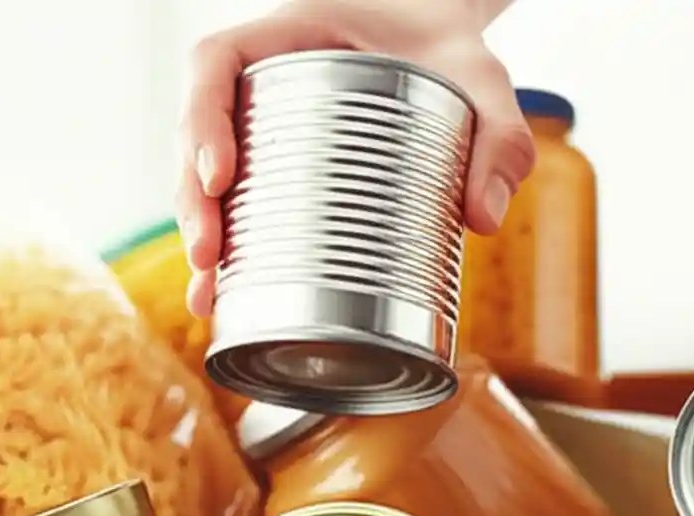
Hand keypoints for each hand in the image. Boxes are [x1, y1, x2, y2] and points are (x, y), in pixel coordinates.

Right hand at [177, 0, 533, 315]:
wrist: (443, 41)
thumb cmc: (453, 49)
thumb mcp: (482, 79)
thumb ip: (500, 136)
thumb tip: (484, 221)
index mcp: (289, 37)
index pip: (216, 63)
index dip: (204, 119)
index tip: (220, 176)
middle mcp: (261, 79)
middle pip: (198, 132)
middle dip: (193, 199)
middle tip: (210, 256)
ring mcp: (262, 123)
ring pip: (207, 175)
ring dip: (200, 233)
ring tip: (207, 294)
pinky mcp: (278, 164)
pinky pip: (238, 201)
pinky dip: (228, 250)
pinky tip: (220, 300)